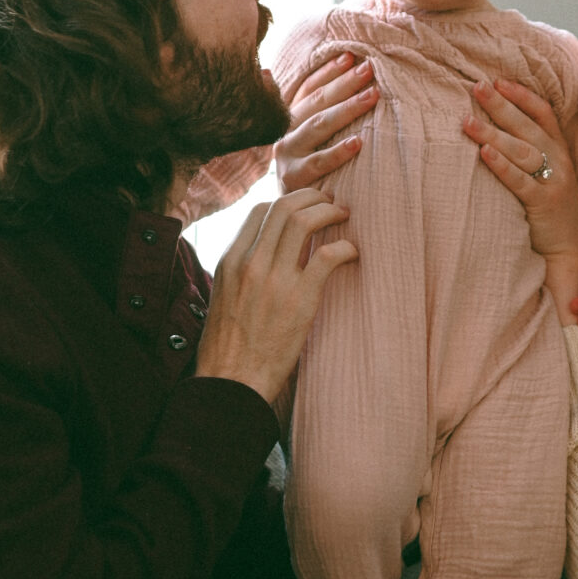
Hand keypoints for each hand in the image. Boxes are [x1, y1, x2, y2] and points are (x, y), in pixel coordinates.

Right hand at [195, 187, 357, 404]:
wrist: (232, 381)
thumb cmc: (229, 345)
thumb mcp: (225, 296)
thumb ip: (243, 270)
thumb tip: (267, 253)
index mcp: (231, 260)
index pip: (261, 210)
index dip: (288, 201)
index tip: (306, 207)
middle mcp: (251, 263)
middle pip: (285, 207)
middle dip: (313, 197)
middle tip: (331, 202)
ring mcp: (275, 279)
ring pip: (305, 221)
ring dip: (330, 212)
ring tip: (344, 217)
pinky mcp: (300, 299)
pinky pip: (327, 256)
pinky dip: (345, 247)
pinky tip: (353, 253)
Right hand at [274, 53, 377, 192]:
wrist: (289, 220)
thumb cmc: (313, 180)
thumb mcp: (315, 146)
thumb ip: (325, 118)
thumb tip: (346, 80)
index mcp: (290, 122)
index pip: (309, 88)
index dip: (329, 71)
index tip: (352, 56)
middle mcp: (285, 134)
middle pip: (316, 101)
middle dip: (345, 83)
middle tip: (371, 69)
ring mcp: (286, 156)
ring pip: (317, 125)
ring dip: (347, 108)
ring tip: (373, 95)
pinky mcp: (292, 179)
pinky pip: (317, 163)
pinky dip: (338, 152)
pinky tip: (359, 142)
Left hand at [462, 78, 577, 322]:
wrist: (569, 251)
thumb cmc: (550, 210)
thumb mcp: (547, 175)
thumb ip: (531, 151)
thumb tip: (496, 128)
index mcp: (560, 150)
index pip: (542, 113)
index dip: (521, 95)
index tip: (498, 80)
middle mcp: (559, 161)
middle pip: (527, 126)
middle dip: (501, 105)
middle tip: (476, 87)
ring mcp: (554, 181)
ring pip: (522, 150)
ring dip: (493, 133)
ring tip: (467, 121)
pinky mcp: (545, 203)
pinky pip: (520, 181)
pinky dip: (502, 166)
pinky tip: (484, 153)